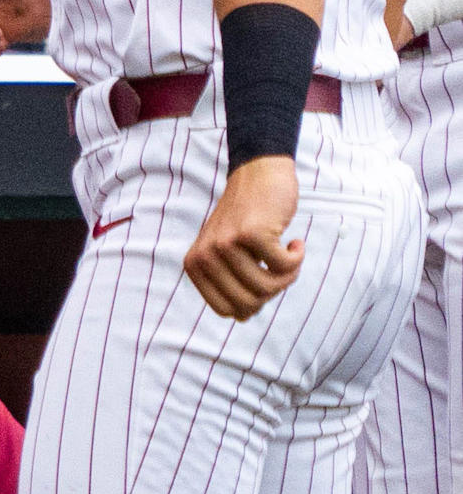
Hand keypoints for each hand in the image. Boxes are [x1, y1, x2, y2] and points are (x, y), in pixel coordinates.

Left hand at [186, 151, 307, 319]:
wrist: (259, 175)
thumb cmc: (249, 219)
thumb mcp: (229, 254)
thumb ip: (232, 284)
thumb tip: (243, 318)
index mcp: (195, 266)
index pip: (226, 310)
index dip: (252, 303)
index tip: (262, 280)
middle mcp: (205, 257)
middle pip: (249, 303)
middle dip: (273, 291)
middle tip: (280, 268)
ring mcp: (226, 245)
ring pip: (268, 287)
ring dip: (289, 275)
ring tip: (289, 254)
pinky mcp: (251, 234)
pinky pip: (285, 267)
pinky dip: (298, 258)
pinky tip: (295, 241)